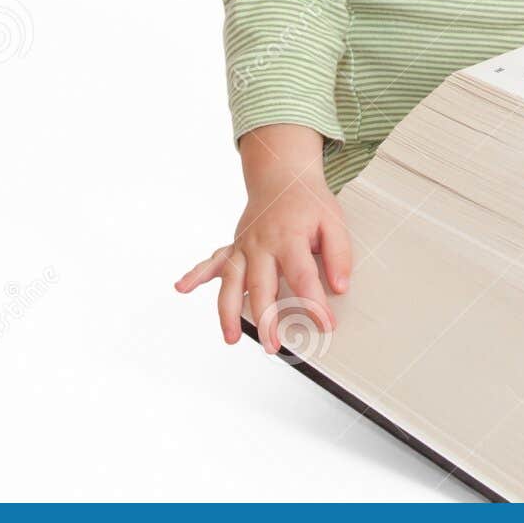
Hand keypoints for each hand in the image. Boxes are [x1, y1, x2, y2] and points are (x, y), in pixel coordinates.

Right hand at [173, 124, 350, 352]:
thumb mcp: (334, 222)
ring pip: (231, 282)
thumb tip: (340, 286)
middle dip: (266, 318)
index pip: (302, 276)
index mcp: (289, 238)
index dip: (314, 302)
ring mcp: (244, 246)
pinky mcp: (234, 247)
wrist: (283, 177)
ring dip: (228, 311)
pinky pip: (212, 262)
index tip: (325, 324)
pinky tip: (183, 288)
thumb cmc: (309, 202)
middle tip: (273, 345)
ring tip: (232, 337)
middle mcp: (262, 244)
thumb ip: (339, 255)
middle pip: (261, 285)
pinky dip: (195, 275)